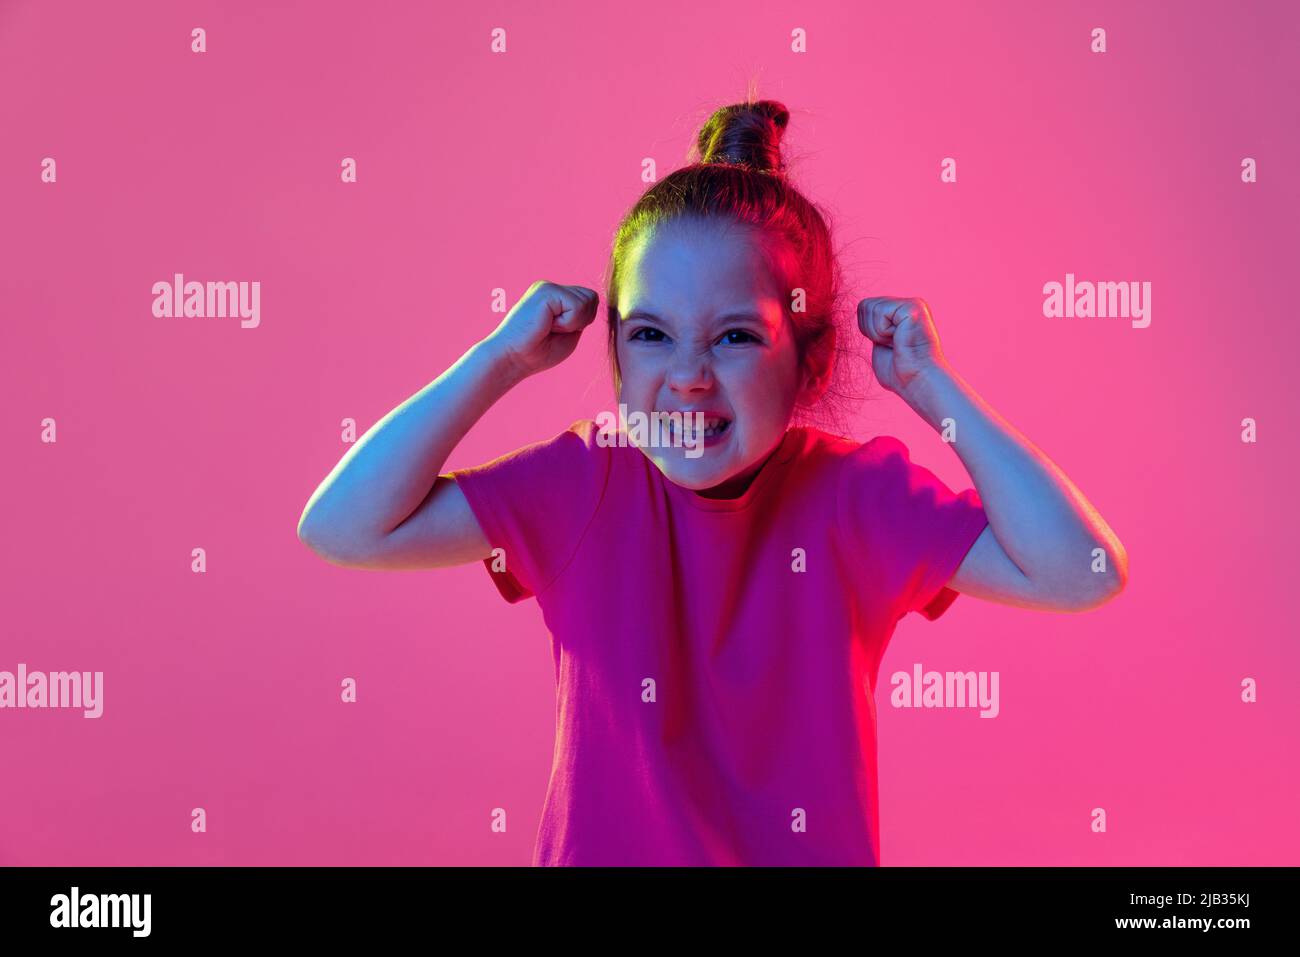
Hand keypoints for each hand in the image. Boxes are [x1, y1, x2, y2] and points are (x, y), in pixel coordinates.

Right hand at [483, 281, 599, 379]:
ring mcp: (548, 287)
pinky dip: (568, 323)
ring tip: (550, 328)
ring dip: (574, 322)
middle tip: (555, 331)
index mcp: (555, 297)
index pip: (590, 301)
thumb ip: (582, 315)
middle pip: (593, 298)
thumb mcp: (569, 332)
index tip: (559, 333)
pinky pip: (577, 306)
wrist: (512, 359)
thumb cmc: (538, 353)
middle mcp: (551, 288)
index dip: (583, 321)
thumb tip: (595, 298)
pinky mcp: (547, 291)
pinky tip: (548, 325)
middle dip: (581, 320)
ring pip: (589, 300)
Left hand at [857, 296, 948, 398]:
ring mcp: (912, 303)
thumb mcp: (880, 343)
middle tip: (893, 345)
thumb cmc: (901, 373)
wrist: (918, 382)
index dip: (868, 330)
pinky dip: (883, 331)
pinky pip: (879, 312)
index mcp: (901, 312)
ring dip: (877, 333)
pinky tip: (899, 339)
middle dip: (871, 331)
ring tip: (897, 342)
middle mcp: (908, 303)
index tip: (888, 345)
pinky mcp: (912, 307)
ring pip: (869, 307)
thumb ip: (872, 326)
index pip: (864, 307)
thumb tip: (862, 310)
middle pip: (864, 305)